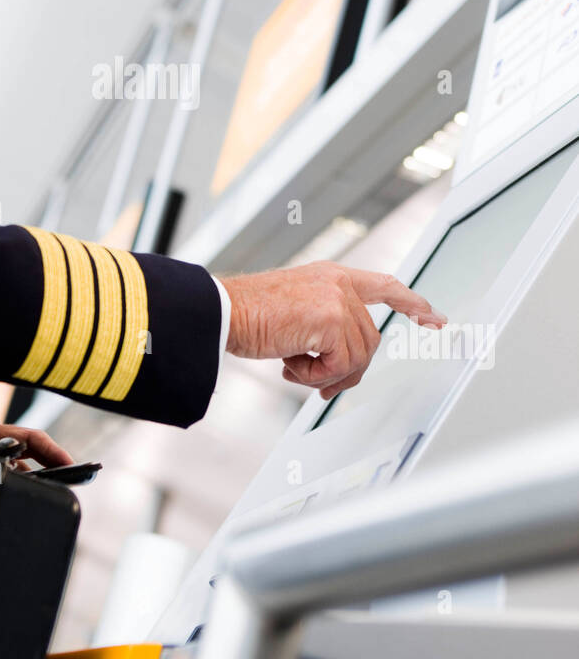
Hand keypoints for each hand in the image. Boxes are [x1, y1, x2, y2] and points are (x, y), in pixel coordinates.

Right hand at [219, 262, 446, 398]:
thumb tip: (343, 361)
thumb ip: (325, 325)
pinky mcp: (330, 319)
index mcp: (331, 276)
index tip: (435, 318)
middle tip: (319, 382)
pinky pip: (342, 364)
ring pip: (358, 356)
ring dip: (327, 374)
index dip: (412, 303)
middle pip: (370, 338)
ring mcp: (337, 299)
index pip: (384, 285)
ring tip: (296, 370)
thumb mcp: (296, 311)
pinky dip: (318, 376)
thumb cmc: (249, 314)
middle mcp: (338, 283)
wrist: (224, 311)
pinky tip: (292, 367)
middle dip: (349, 369)